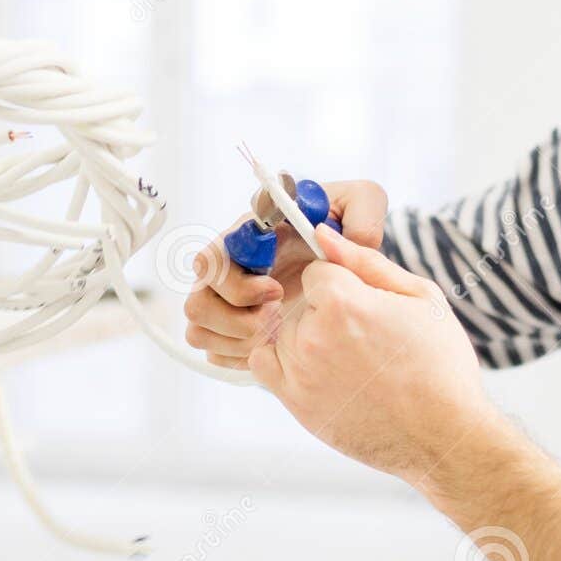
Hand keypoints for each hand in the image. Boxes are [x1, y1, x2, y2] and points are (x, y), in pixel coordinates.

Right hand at [183, 179, 387, 372]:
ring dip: (235, 338)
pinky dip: (237, 356)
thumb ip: (359, 210)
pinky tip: (271, 348)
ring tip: (273, 334)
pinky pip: (213, 350)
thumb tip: (327, 237)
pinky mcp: (235, 331)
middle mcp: (232, 269)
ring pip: (198, 327)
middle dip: (236, 316)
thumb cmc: (346, 228)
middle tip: (277, 315)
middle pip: (198, 299)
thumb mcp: (362, 203)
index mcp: (250, 238)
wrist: (348, 266)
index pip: (211, 258)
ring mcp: (229, 302)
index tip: (276, 289)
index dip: (237, 280)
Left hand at [248, 223, 497, 483]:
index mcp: (344, 302)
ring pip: (285, 332)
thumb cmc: (441, 365)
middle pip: (301, 303)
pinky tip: (319, 368)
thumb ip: (364, 260)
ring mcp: (300, 373)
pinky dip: (285, 360)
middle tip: (368, 340)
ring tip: (354, 361)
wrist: (444, 435)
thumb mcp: (419, 296)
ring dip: (309, 338)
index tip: (365, 304)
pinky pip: (265, 364)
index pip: (318, 271)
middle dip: (327, 312)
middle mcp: (313, 336)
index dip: (343, 283)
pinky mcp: (295, 403)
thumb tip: (322, 233)